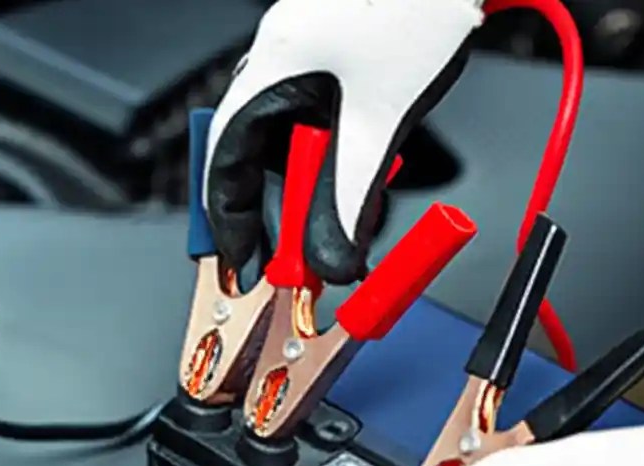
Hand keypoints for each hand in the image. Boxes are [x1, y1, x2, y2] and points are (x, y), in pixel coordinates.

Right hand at [203, 0, 481, 282]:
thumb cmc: (420, 4)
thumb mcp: (381, 118)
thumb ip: (350, 196)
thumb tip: (331, 257)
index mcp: (268, 69)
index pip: (223, 164)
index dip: (229, 222)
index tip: (243, 263)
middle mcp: (276, 56)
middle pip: (252, 153)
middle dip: (275, 209)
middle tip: (299, 253)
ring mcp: (306, 48)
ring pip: (286, 134)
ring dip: (308, 179)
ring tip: (340, 213)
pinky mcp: (338, 46)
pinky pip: (316, 111)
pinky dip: (331, 150)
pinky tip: (361, 164)